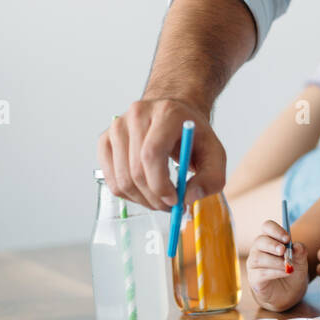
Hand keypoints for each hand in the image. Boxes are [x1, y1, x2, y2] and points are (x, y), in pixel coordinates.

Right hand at [97, 99, 226, 210]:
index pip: (152, 153)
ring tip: (160, 198)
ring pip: (121, 179)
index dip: (160, 183)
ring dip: (142, 199)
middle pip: (136, 170)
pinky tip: (145, 190)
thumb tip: (188, 198)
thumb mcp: (215, 154)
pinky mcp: (105, 140)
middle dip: (154, 197)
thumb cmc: (193, 135)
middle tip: (170, 206)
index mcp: (166, 113)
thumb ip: (211, 178)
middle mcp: (138, 114)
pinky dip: (128, 193)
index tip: (174, 200)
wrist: (175, 116)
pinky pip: (111, 179)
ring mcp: (118, 126)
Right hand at [246, 220, 308, 311]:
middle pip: (260, 241)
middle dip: (272, 245)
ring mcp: (254, 264)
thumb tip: (297, 246)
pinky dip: (274, 272)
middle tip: (283, 250)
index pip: (267, 227)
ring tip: (287, 266)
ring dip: (275, 261)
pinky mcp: (254, 278)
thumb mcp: (301, 260)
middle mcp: (259, 249)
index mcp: (270, 239)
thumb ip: (300, 252)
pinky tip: (286, 272)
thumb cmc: (293, 271)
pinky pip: (260, 273)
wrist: (290, 293)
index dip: (275, 230)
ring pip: (258, 258)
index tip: (287, 238)